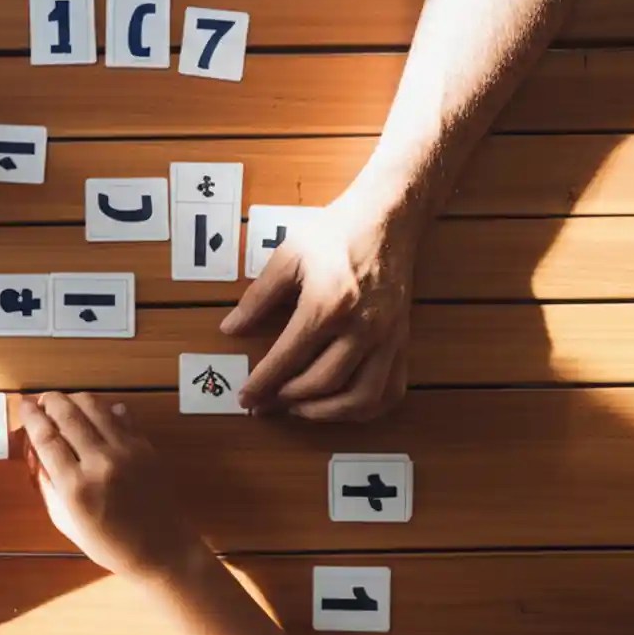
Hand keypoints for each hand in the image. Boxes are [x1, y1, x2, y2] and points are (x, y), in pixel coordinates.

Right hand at [19, 393, 205, 578]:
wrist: (161, 550)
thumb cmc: (108, 544)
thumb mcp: (66, 522)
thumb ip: (48, 485)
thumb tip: (36, 452)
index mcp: (76, 486)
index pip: (46, 438)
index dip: (31, 417)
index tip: (23, 405)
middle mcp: (100, 462)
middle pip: (68, 415)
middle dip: (50, 401)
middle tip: (42, 400)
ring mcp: (126, 451)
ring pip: (95, 407)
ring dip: (75, 399)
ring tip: (65, 402)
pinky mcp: (146, 447)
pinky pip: (121, 415)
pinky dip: (105, 409)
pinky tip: (96, 412)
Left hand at [221, 181, 419, 421]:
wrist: (386, 220)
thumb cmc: (334, 234)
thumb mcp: (287, 257)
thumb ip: (257, 298)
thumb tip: (230, 330)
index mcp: (327, 304)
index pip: (288, 358)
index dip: (262, 384)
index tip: (244, 398)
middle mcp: (361, 328)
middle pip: (321, 384)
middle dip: (286, 401)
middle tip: (263, 405)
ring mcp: (387, 339)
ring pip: (360, 398)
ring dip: (324, 414)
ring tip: (297, 409)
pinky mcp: (403, 343)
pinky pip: (390, 392)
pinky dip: (364, 410)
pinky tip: (339, 407)